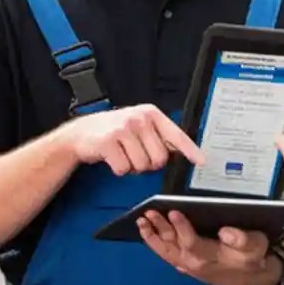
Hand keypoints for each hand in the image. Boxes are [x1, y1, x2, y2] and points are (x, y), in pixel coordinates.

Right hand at [59, 104, 205, 174]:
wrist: (81, 132)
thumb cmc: (115, 131)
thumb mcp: (139, 125)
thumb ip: (159, 136)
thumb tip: (182, 151)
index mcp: (151, 114)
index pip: (177, 135)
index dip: (191, 150)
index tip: (202, 161)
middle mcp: (139, 119)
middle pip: (160, 158)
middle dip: (149, 163)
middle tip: (136, 154)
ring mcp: (123, 129)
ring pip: (142, 166)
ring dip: (133, 167)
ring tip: (123, 154)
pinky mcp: (108, 142)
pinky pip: (123, 169)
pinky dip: (119, 169)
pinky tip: (113, 157)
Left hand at [137, 212, 279, 284]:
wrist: (251, 280)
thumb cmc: (252, 259)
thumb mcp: (256, 247)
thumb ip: (243, 239)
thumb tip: (226, 232)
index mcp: (210, 257)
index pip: (191, 242)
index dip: (182, 227)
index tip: (173, 211)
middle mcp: (194, 262)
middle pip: (172, 246)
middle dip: (160, 228)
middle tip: (149, 212)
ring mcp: (187, 265)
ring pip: (165, 251)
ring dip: (152, 237)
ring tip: (141, 221)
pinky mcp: (186, 265)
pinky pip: (167, 255)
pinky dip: (155, 244)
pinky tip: (148, 234)